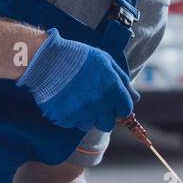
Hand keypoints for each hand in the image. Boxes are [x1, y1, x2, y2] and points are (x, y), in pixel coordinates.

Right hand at [16, 28, 137, 132]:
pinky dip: (70, 116)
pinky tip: (66, 101)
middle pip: (108, 124)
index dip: (119, 106)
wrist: (47, 59)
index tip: (112, 102)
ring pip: (89, 125)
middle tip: (94, 103)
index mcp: (113, 89)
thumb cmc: (78, 57)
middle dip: (104, 115)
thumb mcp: (106, 61)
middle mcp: (100, 105)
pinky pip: (72, 124)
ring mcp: (82, 114)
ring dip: (86, 116)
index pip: (125, 110)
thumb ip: (122, 80)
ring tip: (77, 99)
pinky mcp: (65, 119)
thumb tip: (135, 97)